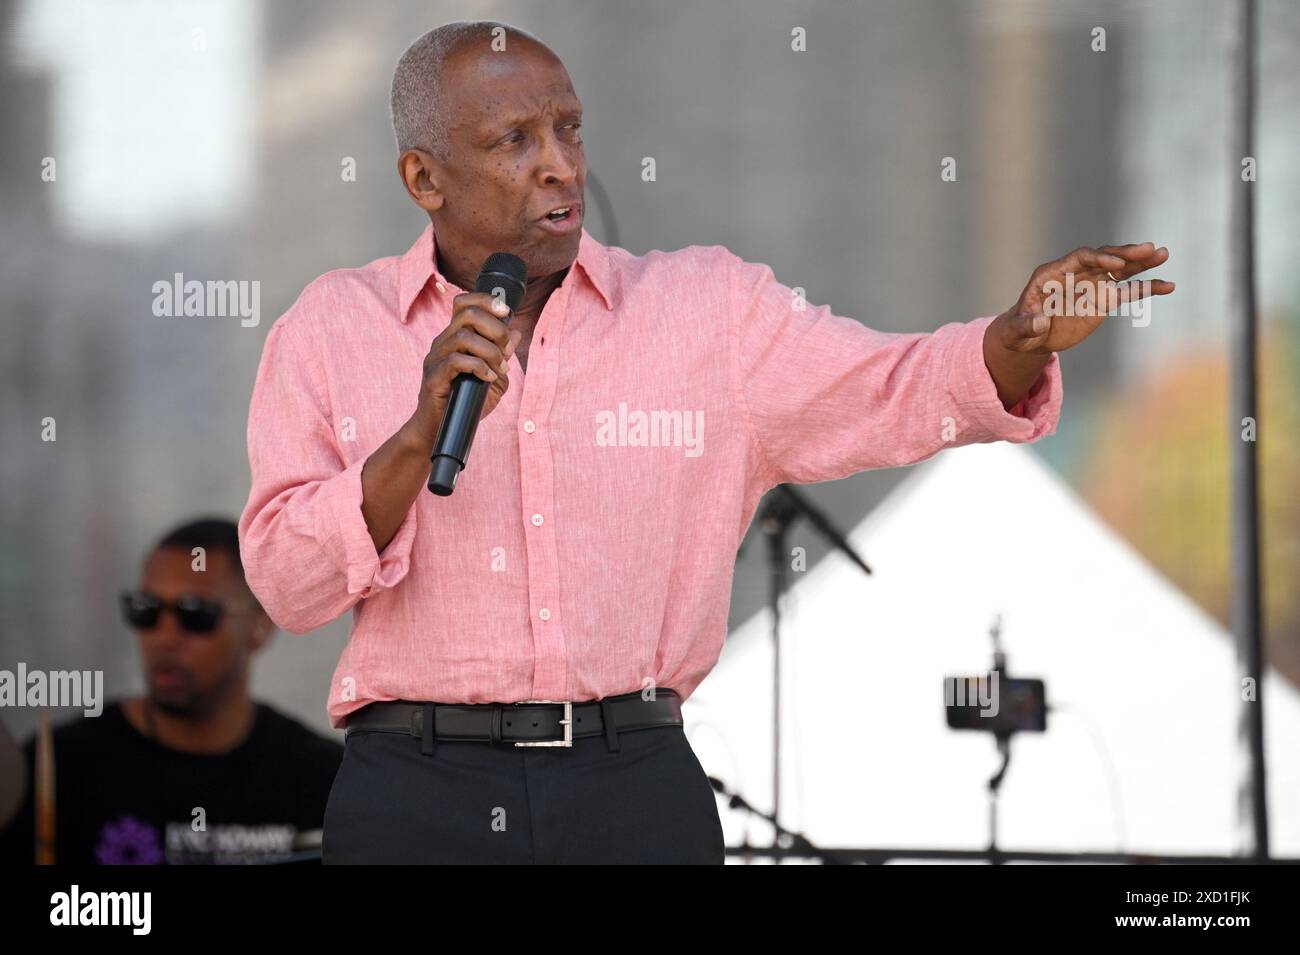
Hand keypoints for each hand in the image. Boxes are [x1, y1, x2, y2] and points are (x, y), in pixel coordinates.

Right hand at [401, 291, 521, 454]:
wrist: (440, 431)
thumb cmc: (466, 403)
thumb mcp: (493, 378)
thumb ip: (503, 356)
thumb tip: (516, 333)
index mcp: (454, 338)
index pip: (464, 303)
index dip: (486, 300)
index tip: (506, 312)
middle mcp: (442, 343)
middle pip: (467, 313)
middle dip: (495, 328)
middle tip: (506, 351)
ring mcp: (435, 359)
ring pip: (464, 336)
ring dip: (490, 351)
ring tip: (498, 369)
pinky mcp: (433, 377)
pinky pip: (456, 361)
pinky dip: (479, 367)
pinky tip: (487, 378)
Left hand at [995, 243, 1175, 353]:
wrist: (1028, 337)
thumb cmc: (1017, 331)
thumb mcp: (1016, 331)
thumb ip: (1026, 326)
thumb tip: (1040, 323)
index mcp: (1052, 274)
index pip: (1080, 258)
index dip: (1099, 259)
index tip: (1117, 265)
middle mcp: (1075, 274)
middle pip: (1104, 258)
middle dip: (1125, 253)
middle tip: (1149, 248)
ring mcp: (1092, 285)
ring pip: (1120, 270)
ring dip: (1141, 263)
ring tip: (1163, 254)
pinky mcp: (1103, 300)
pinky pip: (1128, 292)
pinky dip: (1147, 288)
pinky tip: (1168, 286)